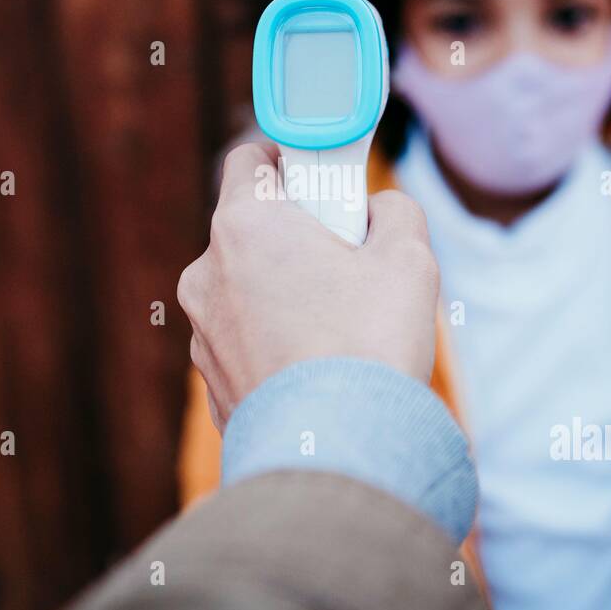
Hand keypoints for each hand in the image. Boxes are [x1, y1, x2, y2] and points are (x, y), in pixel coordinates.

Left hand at [178, 142, 439, 432]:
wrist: (339, 450)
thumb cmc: (368, 343)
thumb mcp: (408, 258)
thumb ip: (394, 214)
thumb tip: (380, 213)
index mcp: (244, 226)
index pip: (249, 160)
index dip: (291, 160)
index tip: (325, 179)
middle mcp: (207, 273)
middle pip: (250, 229)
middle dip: (296, 235)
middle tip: (348, 257)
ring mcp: (202, 331)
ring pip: (246, 289)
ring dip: (285, 292)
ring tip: (340, 323)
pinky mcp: (211, 381)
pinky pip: (246, 341)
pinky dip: (275, 341)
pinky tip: (320, 366)